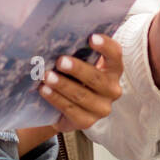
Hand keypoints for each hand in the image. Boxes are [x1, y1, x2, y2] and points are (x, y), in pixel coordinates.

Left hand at [16, 34, 123, 154]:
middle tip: (60, 61)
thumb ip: (78, 52)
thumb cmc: (74, 77)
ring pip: (81, 95)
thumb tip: (60, 37)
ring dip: (62, 85)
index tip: (92, 37)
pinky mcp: (87, 122)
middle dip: (77, 69)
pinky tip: (44, 90)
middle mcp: (112, 89)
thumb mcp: (81, 63)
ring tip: (46, 76)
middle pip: (96, 78)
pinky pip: (71, 109)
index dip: (105, 46)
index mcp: (113, 70)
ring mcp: (102, 108)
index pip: (115, 55)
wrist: (66, 109)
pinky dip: (56, 99)